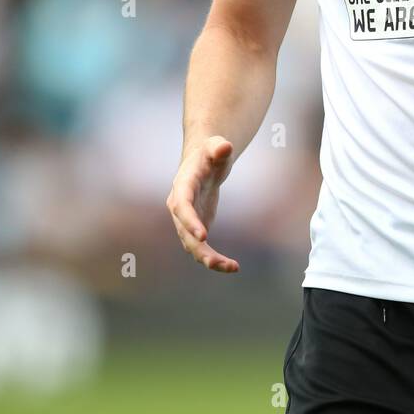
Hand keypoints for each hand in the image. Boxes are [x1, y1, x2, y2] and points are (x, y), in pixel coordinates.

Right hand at [166, 136, 239, 271]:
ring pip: (192, 246)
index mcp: (182, 186)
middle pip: (184, 231)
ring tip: (231, 267)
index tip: (203, 235)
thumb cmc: (211, 153)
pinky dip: (216, 260)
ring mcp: (186, 221)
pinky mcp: (196, 230)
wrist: (205, 163)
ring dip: (208, 259)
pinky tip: (233, 267)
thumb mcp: (215, 146)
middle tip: (214, 261)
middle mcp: (179, 207)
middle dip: (197, 247)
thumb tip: (225, 147)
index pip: (182, 205)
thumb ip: (219, 147)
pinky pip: (203, 249)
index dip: (190, 221)